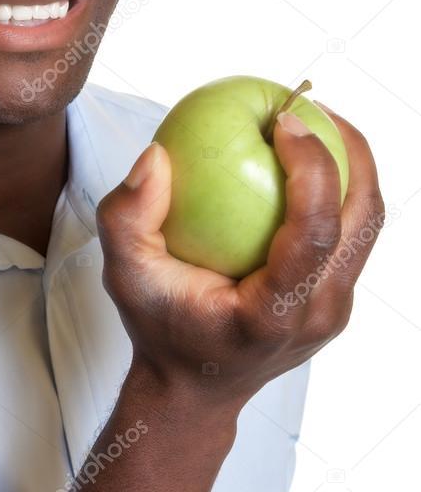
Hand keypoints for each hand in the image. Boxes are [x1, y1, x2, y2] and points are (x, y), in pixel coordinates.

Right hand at [95, 101, 385, 410]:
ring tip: (314, 120)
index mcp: (273, 315)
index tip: (284, 120)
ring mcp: (336, 311)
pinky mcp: (337, 299)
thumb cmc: (160, 327)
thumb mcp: (123, 274)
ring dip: (351, 164)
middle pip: (362, 222)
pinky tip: (300, 157)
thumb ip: (128, 216)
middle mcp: (318, 316)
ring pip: (368, 224)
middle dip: (349, 150)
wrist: (194, 387)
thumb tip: (158, 154)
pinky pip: (352, 233)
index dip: (312, 169)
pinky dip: (337, 186)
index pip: (314, 235)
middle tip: (308, 104)